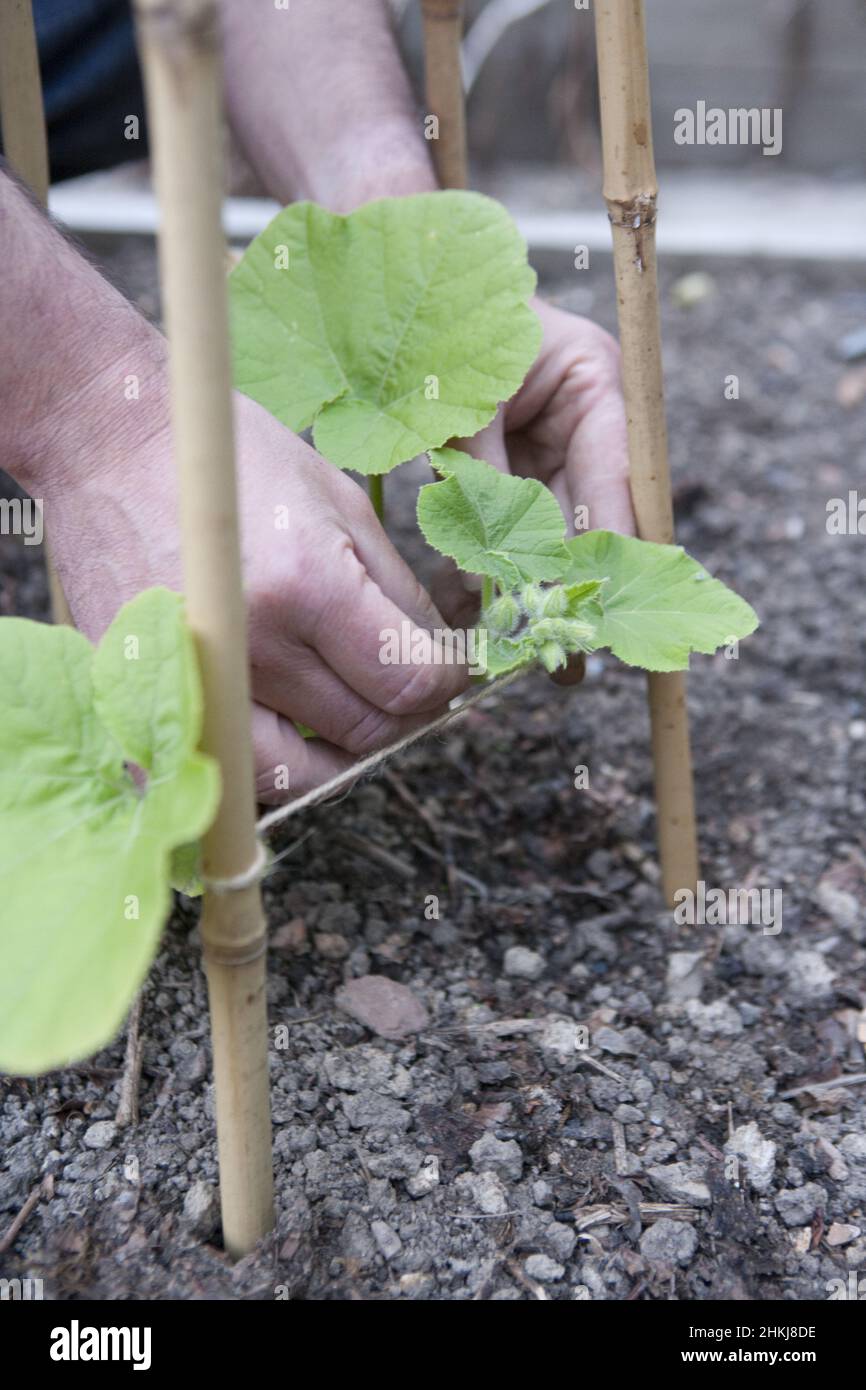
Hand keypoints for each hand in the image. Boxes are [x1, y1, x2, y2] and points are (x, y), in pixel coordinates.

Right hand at [43, 391, 467, 802]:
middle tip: (405, 686)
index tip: (447, 670)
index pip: (409, 680)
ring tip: (352, 713)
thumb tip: (440, 656)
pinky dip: (272, 763)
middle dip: (404, 715)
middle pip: (365, 732)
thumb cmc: (232, 463)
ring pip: (302, 773)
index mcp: (308, 587)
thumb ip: (399, 590)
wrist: (109, 447)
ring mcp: (198, 681)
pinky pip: (231, 769)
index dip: (446, 682)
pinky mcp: (152, 699)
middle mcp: (254, 648)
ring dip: (342, 754)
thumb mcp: (340, 503)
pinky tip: (289, 726)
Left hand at [432, 298, 634, 681]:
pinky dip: (489, 572)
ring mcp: (546, 452)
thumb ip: (477, 476)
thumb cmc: (435, 323)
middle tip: (561, 654)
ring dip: (528, 589)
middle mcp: (583, 424)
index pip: (617, 481)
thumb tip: (484, 572)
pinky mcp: (508, 475)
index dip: (609, 553)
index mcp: (596, 382)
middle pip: (591, 520)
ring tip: (517, 649)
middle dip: (568, 586)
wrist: (391, 292)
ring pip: (548, 536)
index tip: (595, 611)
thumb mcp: (459, 393)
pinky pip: (506, 533)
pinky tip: (473, 618)